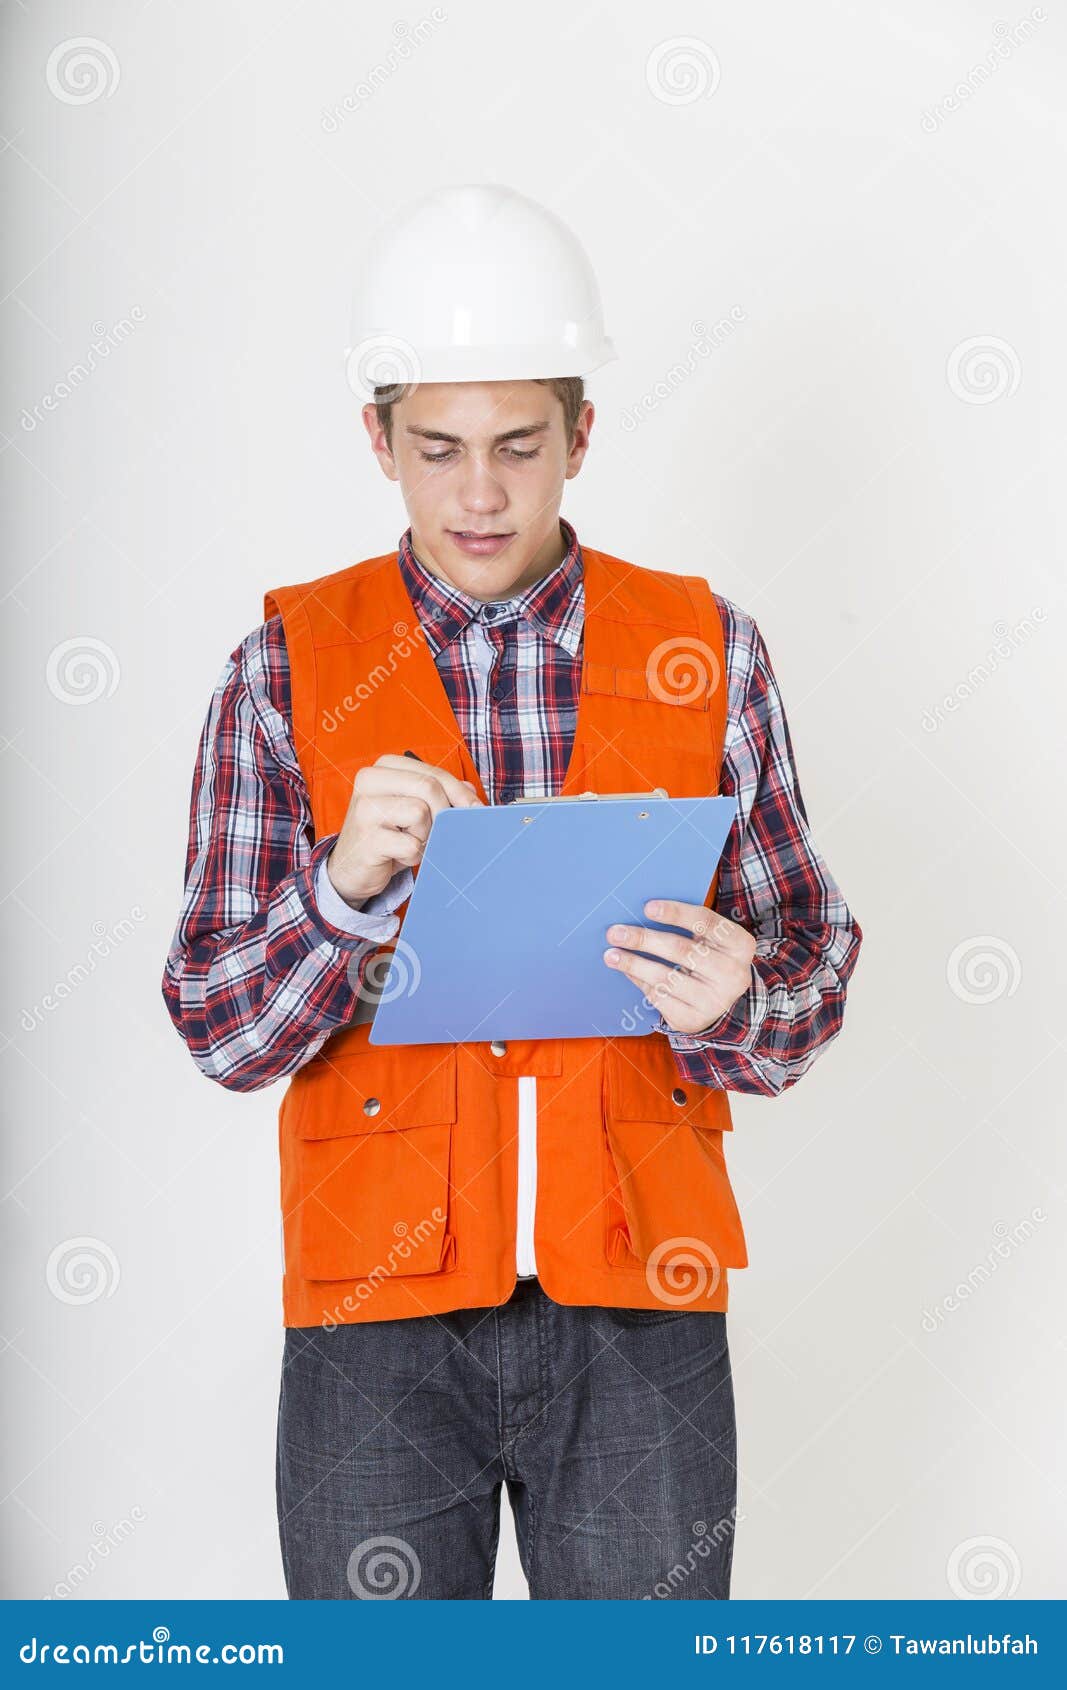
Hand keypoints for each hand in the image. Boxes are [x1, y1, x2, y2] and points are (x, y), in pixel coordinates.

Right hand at [325, 753, 482, 906]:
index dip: (460, 793)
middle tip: (438, 832)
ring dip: (425, 836)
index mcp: (384, 767)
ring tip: (409, 842)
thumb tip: (471, 793)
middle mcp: (370, 780)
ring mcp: (365, 808)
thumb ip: (441, 795)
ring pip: (421, 813)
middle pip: (429, 788)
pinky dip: (413, 856)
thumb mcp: (414, 809)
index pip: (434, 772)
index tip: (476, 810)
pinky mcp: (367, 837)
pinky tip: (398, 856)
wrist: (351, 868)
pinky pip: (411, 844)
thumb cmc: (388, 834)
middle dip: (444, 814)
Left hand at [602, 897, 756, 1036]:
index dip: (676, 913)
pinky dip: (640, 982)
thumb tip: (642, 912)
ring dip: (634, 964)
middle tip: (615, 932)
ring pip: (666, 977)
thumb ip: (689, 925)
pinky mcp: (694, 1019)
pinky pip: (660, 997)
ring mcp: (715, 1000)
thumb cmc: (709, 958)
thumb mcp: (711, 940)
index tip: (647, 908)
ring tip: (611, 954)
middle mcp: (733, 974)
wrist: (721, 1001)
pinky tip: (628, 972)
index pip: (707, 922)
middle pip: (681, 950)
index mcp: (740, 945)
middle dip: (644, 940)